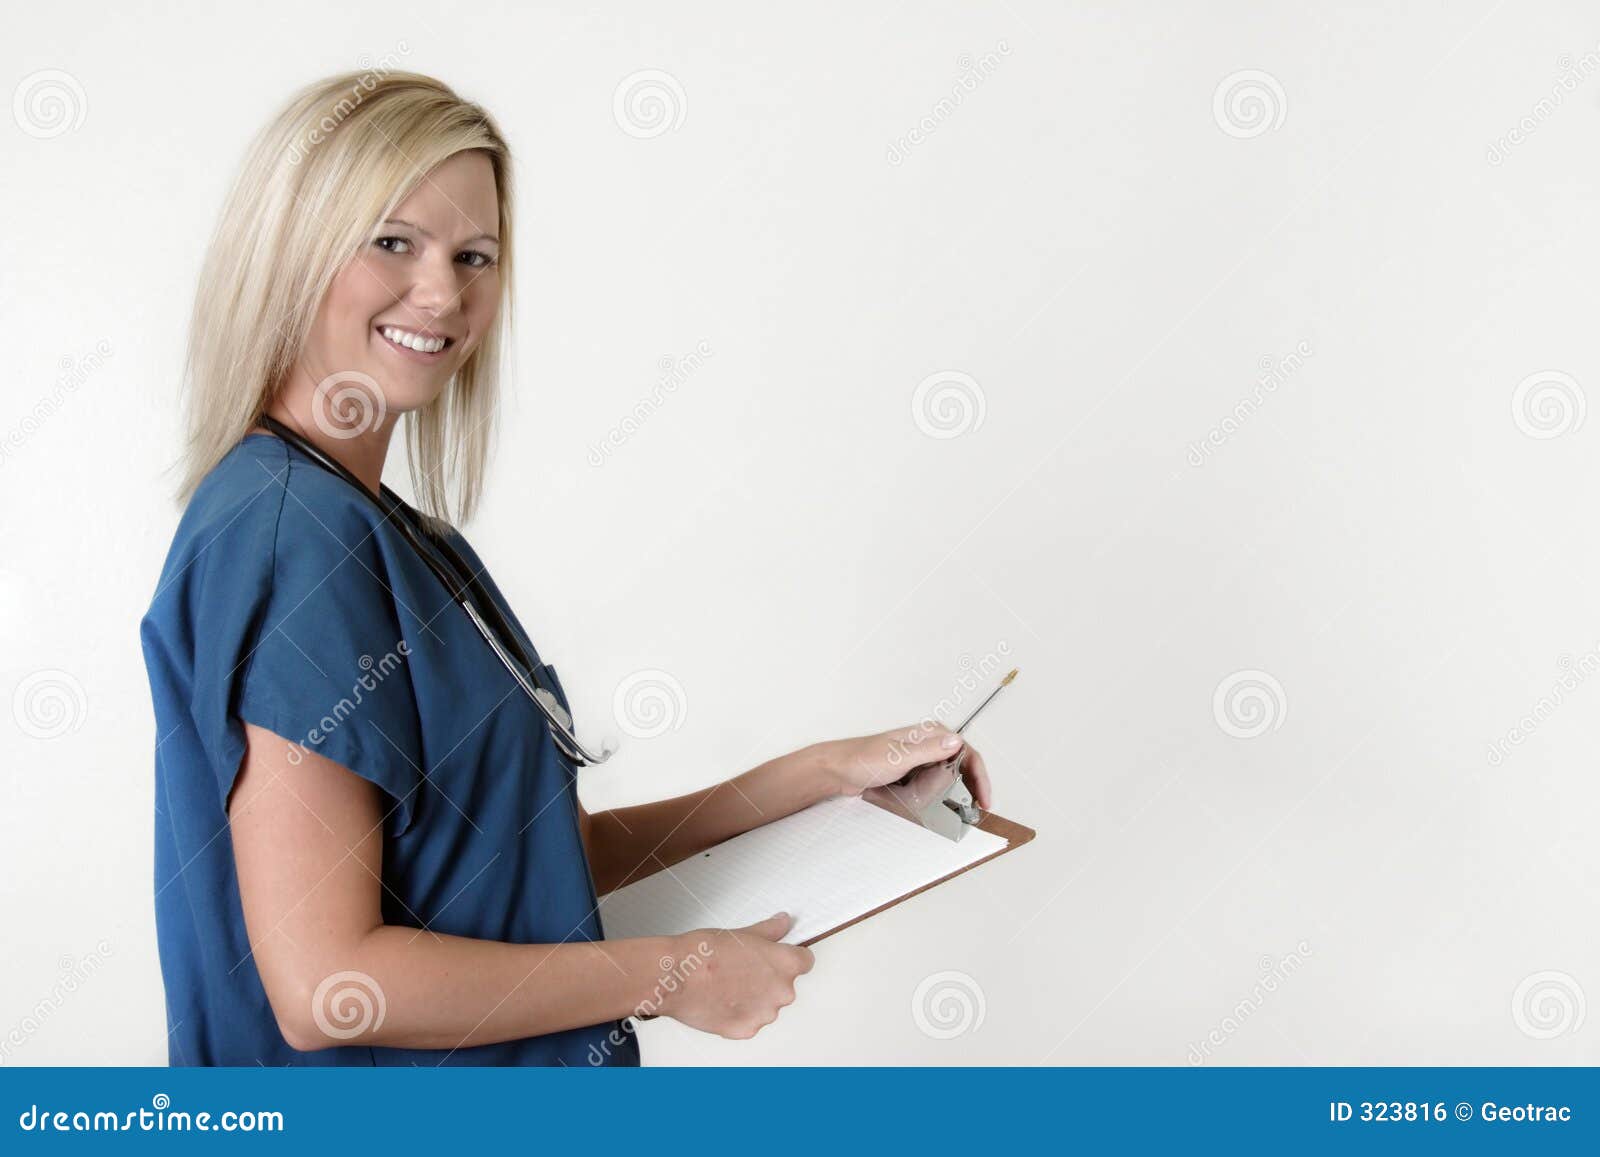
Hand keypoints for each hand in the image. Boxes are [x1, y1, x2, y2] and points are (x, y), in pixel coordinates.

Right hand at [657, 913, 814, 1038]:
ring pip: (766, 1005)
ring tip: (727, 984)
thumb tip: (782, 923)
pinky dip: (738, 1014)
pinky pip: (749, 1021)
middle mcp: (781, 992)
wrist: (677, 976)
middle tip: (742, 969)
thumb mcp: (743, 932)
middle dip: (768, 978)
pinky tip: (721, 1000)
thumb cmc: (705, 954)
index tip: (778, 956)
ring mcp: (764, 1014)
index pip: (805, 961)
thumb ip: (770, 930)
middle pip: (784, 985)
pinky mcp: (746, 1030)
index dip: (790, 956)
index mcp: (785, 964)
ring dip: (754, 998)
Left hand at [818, 722, 993, 810]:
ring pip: (950, 774)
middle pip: (962, 764)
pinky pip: (935, 783)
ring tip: (966, 810)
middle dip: (973, 785)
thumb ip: (928, 749)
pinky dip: (943, 795)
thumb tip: (955, 742)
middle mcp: (927, 743)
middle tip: (979, 808)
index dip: (980, 775)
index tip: (983, 798)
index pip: (966, 751)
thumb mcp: (899, 756)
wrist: (838, 771)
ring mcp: (920, 758)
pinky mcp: (912, 772)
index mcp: (929, 733)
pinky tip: (945, 807)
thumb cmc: (862, 759)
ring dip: (960, 791)